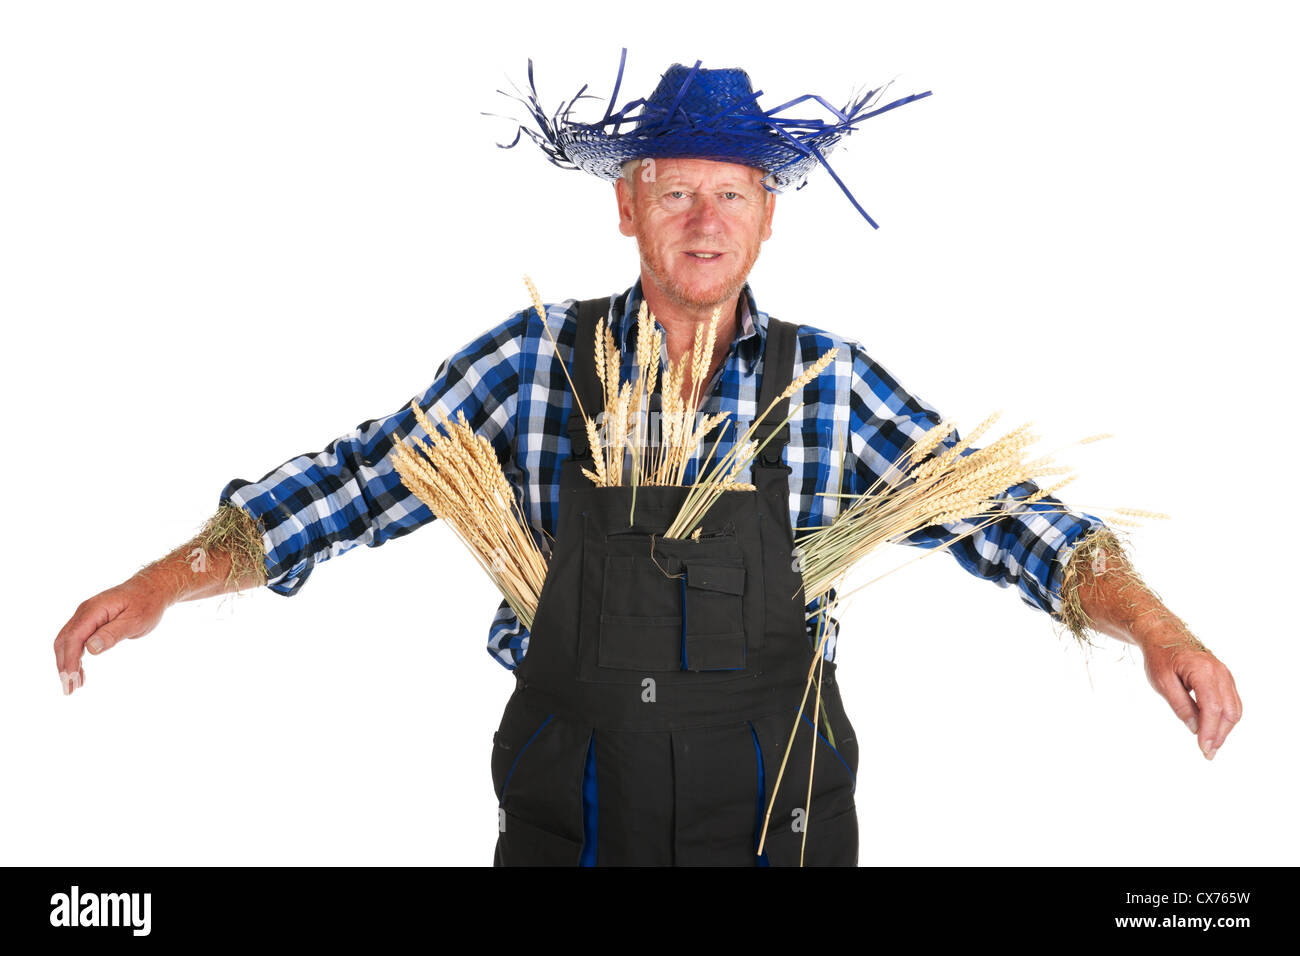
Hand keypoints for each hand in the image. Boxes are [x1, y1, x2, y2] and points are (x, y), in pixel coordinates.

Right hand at [53, 572, 172, 695]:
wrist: (153, 588)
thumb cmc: (147, 603)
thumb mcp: (135, 621)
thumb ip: (112, 634)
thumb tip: (90, 648)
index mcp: (93, 610)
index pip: (74, 638)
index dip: (70, 660)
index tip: (70, 679)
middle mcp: (85, 612)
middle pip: (64, 641)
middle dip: (64, 666)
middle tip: (69, 689)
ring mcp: (86, 615)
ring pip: (67, 641)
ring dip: (67, 663)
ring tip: (73, 685)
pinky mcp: (91, 620)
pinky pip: (76, 639)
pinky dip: (75, 656)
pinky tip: (80, 672)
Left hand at [1139, 629, 1241, 759]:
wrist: (1164, 634)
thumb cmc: (1160, 657)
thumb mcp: (1162, 682)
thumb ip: (1180, 705)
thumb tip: (1195, 729)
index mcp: (1202, 671)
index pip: (1212, 707)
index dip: (1209, 731)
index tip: (1203, 749)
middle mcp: (1220, 672)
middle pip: (1228, 710)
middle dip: (1220, 734)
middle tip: (1207, 753)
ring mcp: (1225, 674)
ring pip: (1234, 708)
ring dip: (1225, 729)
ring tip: (1211, 745)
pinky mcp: (1224, 678)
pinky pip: (1231, 701)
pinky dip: (1225, 717)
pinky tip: (1215, 729)